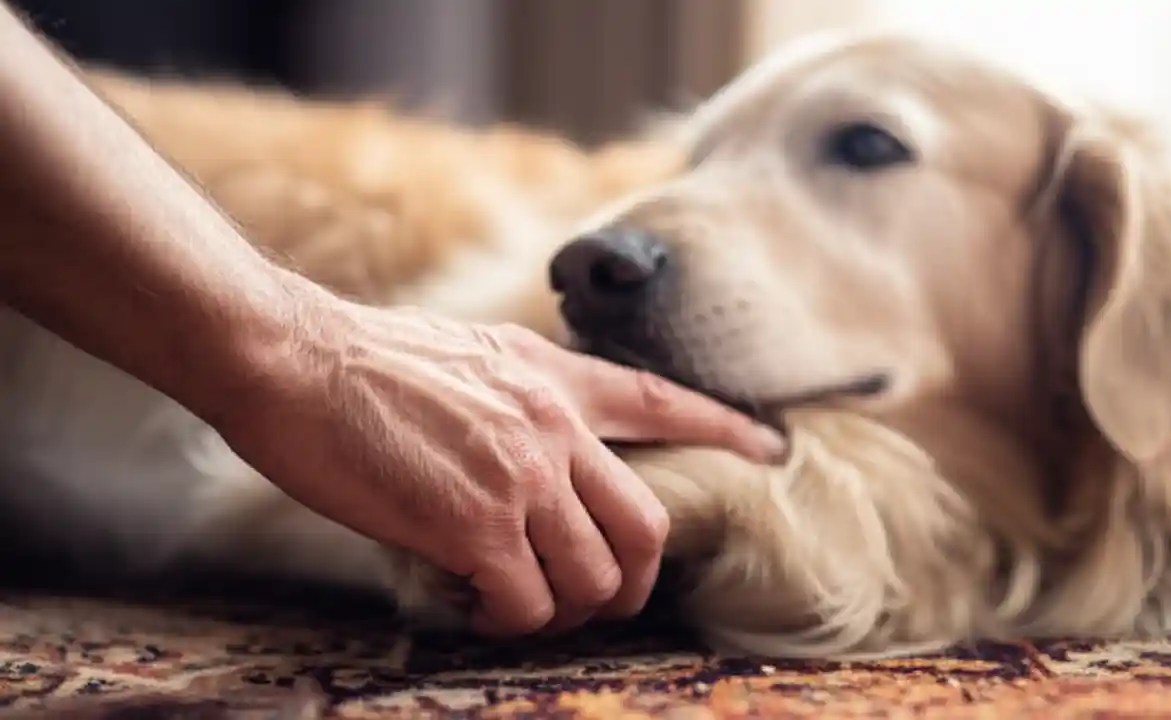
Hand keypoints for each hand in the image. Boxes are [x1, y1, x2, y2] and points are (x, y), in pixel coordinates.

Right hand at [209, 297, 784, 636]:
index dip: (726, 428)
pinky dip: (506, 617)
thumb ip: (525, 397)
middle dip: (636, 579)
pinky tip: (471, 599)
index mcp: (554, 376)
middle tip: (602, 599)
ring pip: (593, 577)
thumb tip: (545, 455)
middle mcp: (555, 425)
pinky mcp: (476, 522)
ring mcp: (522, 476)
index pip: (663, 402)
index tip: (772, 447)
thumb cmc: (364, 362)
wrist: (295, 358)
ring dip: (562, 607)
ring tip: (513, 599)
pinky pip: (525, 602)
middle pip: (647, 525)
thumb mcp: (472, 354)